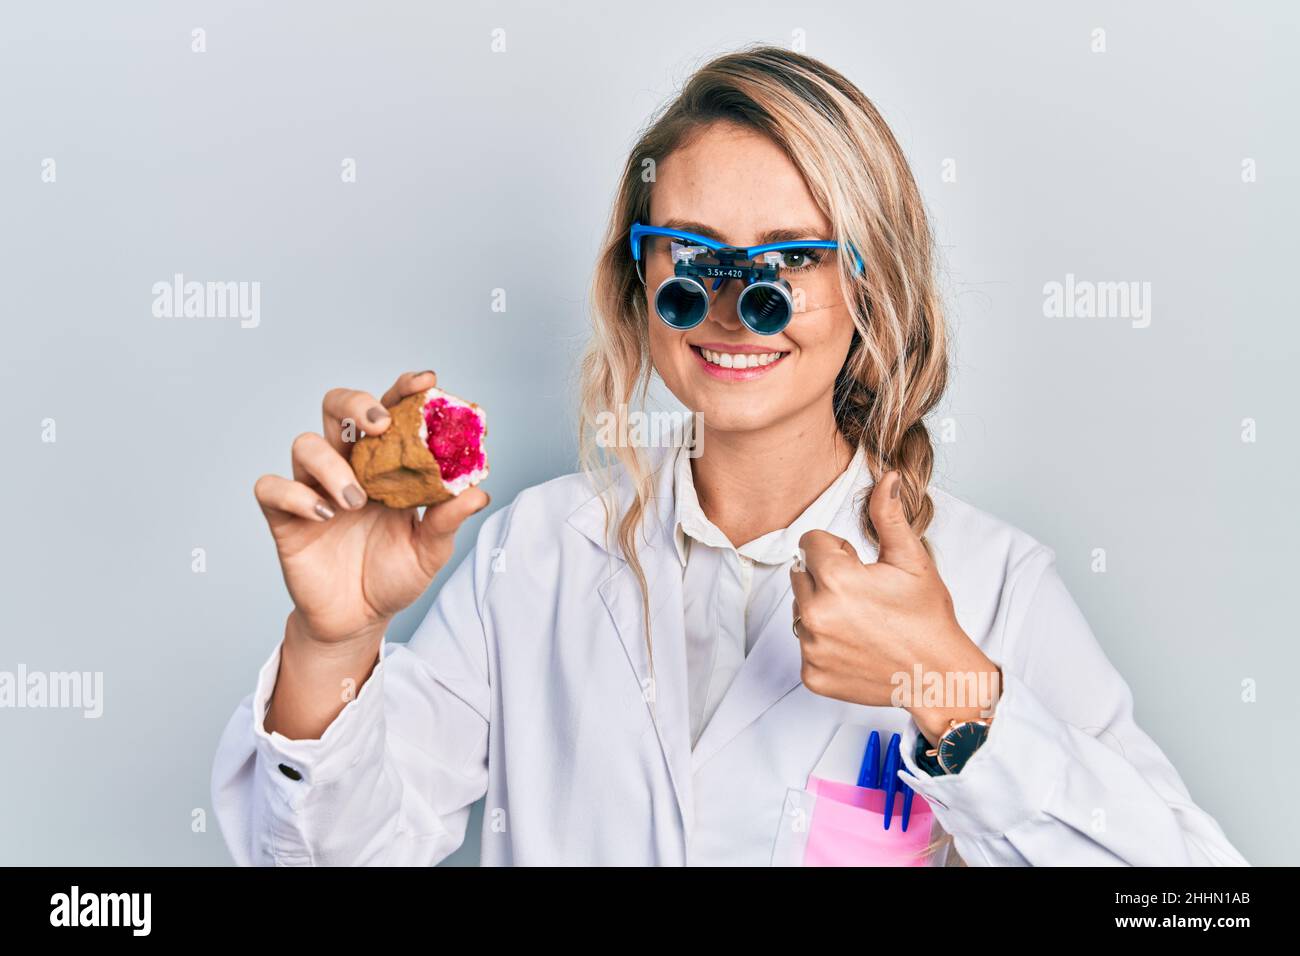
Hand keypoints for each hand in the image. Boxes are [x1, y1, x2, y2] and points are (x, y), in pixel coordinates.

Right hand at [254, 369, 489, 647]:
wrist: (360, 620)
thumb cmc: (394, 576)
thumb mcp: (430, 550)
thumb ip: (448, 520)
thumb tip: (479, 491)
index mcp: (384, 465)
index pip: (389, 411)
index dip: (404, 390)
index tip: (426, 382)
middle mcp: (346, 466)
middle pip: (335, 407)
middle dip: (356, 404)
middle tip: (379, 427)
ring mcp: (312, 488)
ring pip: (304, 444)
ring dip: (331, 465)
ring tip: (356, 502)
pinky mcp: (284, 518)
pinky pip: (273, 488)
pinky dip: (297, 495)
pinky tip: (325, 515)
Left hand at [790, 471, 1000, 743]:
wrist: (937, 676)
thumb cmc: (928, 618)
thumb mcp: (911, 560)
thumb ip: (889, 515)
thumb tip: (887, 477)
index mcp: (836, 579)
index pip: (809, 543)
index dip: (837, 551)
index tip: (860, 568)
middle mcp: (815, 614)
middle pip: (800, 574)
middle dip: (825, 578)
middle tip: (863, 596)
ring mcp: (812, 648)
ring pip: (799, 609)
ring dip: (822, 609)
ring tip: (860, 622)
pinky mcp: (812, 675)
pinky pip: (805, 645)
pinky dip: (825, 644)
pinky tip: (855, 646)